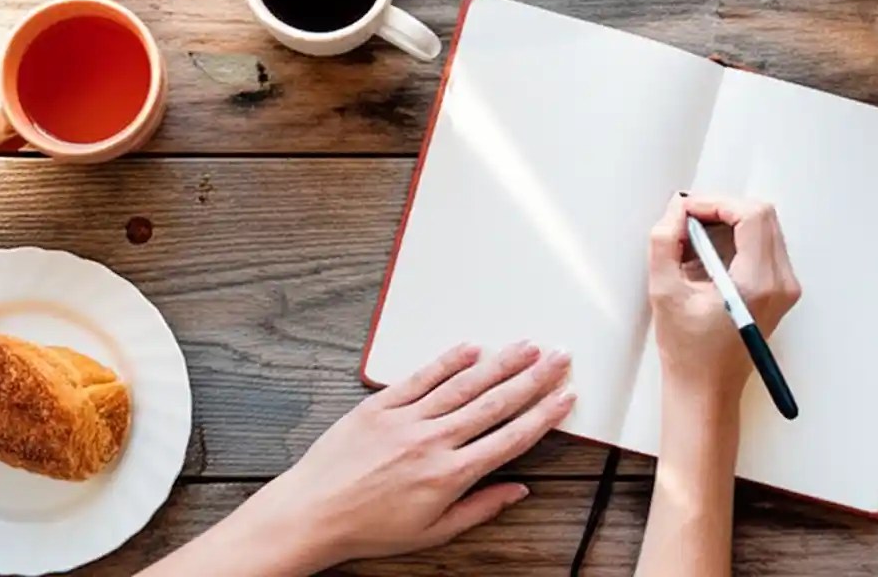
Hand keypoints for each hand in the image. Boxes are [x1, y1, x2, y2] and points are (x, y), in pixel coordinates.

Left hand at [157, 342, 576, 576]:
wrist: (312, 514)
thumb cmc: (368, 528)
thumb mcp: (432, 532)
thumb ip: (480, 508)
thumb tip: (518, 490)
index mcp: (450, 475)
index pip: (511, 438)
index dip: (543, 416)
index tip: (565, 398)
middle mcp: (432, 441)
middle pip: (495, 402)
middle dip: (533, 378)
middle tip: (558, 358)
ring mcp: (405, 419)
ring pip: (463, 384)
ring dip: (500, 362)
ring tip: (526, 346)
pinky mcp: (380, 405)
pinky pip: (421, 377)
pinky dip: (448, 361)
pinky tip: (471, 347)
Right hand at [647, 193, 800, 398]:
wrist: (707, 387)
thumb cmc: (688, 351)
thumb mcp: (665, 292)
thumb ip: (665, 243)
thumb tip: (675, 209)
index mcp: (756, 284)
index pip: (752, 216)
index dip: (716, 203)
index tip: (688, 210)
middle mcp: (780, 283)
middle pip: (762, 216)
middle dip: (722, 209)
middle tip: (688, 220)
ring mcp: (785, 287)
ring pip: (764, 227)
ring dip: (728, 223)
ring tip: (694, 241)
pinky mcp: (780, 290)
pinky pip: (764, 245)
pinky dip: (736, 239)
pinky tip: (708, 256)